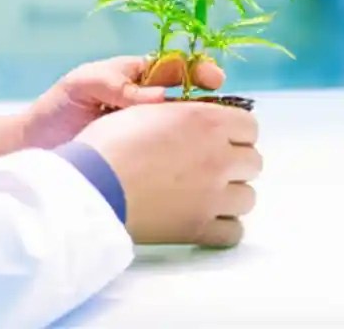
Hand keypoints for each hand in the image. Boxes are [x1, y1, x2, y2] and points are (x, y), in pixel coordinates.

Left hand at [0, 54, 224, 169]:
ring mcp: (150, 133)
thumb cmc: (56, 108)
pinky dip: (187, 160)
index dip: (202, 70)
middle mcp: (151, 104)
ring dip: (204, 132)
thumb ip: (118, 84)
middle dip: (213, 103)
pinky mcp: (146, 160)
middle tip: (222, 112)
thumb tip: (159, 97)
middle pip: (194, 99)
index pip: (181, 67)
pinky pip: (173, 156)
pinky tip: (195, 167)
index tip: (215, 80)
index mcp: (140, 77)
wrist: (32, 148)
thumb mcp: (84, 84)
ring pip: (188, 129)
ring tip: (215, 140)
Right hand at [76, 101, 261, 246]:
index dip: (234, 132)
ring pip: (248, 198)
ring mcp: (213, 196)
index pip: (249, 127)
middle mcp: (219, 157)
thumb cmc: (108, 144)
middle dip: (234, 163)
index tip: (218, 139)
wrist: (90, 186)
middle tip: (208, 167)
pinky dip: (222, 228)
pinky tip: (203, 220)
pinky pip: (233, 231)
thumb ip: (184, 114)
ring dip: (230, 196)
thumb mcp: (148, 111)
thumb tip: (198, 121)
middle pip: (253, 162)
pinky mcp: (199, 228)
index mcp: (208, 122)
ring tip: (204, 195)